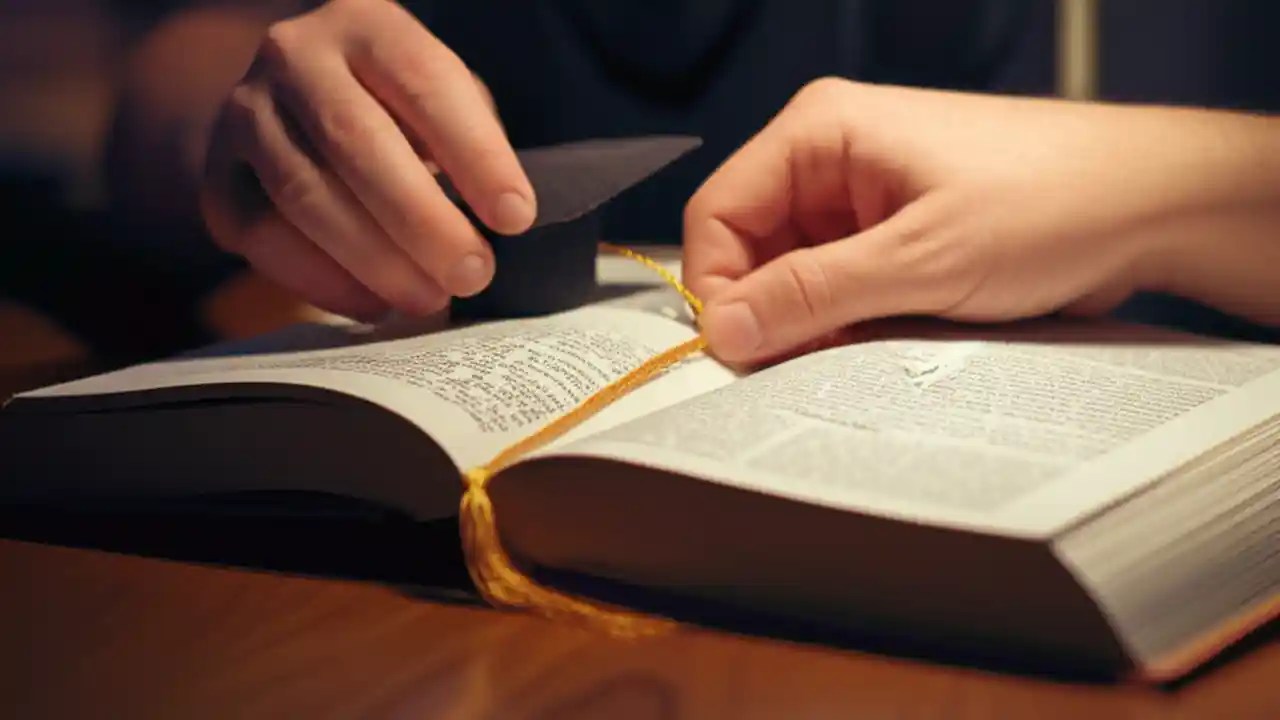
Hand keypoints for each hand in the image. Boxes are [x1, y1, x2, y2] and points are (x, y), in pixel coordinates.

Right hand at [199, 0, 534, 319]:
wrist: (295, 108)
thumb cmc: (396, 112)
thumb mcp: (440, 102)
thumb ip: (468, 147)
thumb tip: (500, 225)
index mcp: (365, 24)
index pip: (425, 82)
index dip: (476, 154)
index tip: (516, 217)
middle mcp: (294, 56)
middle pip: (356, 141)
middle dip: (422, 219)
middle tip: (473, 273)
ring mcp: (244, 114)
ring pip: (304, 194)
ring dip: (376, 260)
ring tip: (429, 298)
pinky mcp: (219, 177)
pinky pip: (264, 237)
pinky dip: (323, 280)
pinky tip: (374, 304)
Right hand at [683, 78, 1279, 362]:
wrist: (1155, 205)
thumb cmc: (1053, 201)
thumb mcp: (920, 260)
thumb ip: (812, 294)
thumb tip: (724, 329)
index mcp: (821, 131)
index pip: (719, 212)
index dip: (718, 286)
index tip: (740, 350)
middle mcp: (833, 158)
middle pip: (752, 246)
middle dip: (769, 310)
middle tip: (798, 364)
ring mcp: (865, 196)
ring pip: (795, 272)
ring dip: (812, 320)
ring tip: (856, 349)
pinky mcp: (896, 232)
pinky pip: (840, 283)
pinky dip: (847, 320)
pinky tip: (880, 341)